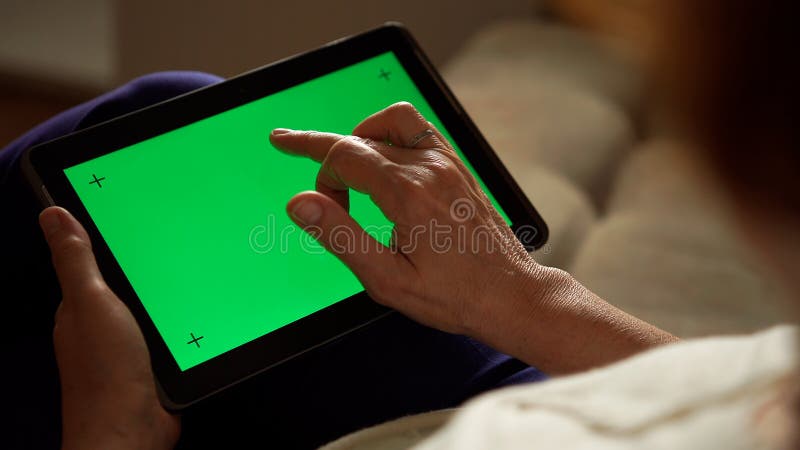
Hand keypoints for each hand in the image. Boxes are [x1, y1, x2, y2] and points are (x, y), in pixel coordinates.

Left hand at [39, 207, 179, 449]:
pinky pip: (170, 331)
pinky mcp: (154, 364)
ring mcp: (130, 346)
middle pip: (126, 284)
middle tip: (177, 233)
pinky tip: (199, 308)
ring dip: (167, 294)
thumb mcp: (91, 302)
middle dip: (147, 265)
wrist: (133, 430)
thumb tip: (52, 214)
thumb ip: (76, 260)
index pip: (91, 261)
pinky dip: (182, 320)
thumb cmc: (105, 371)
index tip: (134, 209)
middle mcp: (102, 325)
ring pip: (151, 307)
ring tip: (195, 263)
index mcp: (79, 307)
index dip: (108, 236)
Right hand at [271, 102, 546, 335]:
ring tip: (349, 167)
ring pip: (392, 121)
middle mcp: (429, 169)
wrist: (510, 295)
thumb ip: (340, 236)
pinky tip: (384, 160)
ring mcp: (448, 164)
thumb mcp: (387, 278)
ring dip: (362, 136)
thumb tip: (299, 203)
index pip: (344, 155)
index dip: (316, 167)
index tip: (302, 175)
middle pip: (361, 140)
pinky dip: (392, 135)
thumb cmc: (453, 295)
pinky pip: (420, 129)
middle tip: (312, 178)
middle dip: (331, 161)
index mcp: (408, 194)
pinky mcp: (458, 167)